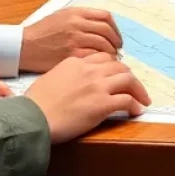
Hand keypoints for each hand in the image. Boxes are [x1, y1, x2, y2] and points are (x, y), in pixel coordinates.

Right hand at [20, 7, 122, 73]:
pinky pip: (94, 57)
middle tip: (117, 50)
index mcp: (76, 13)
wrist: (24, 47)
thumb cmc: (42, 32)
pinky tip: (100, 66)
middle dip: (116, 41)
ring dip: (111, 53)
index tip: (116, 37)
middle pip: (107, 31)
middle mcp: (77, 24)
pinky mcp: (71, 55)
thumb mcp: (61, 16)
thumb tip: (103, 26)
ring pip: (103, 45)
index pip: (105, 17)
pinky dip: (100, 61)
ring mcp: (74, 40)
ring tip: (110, 59)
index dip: (115, 28)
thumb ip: (82, 17)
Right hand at [26, 52, 150, 142]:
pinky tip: (136, 111)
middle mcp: (89, 70)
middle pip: (119, 67)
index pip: (103, 58)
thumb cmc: (35, 102)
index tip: (117, 74)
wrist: (32, 117)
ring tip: (142, 99)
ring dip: (138, 90)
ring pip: (128, 80)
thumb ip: (66, 74)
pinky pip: (127, 100)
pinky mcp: (102, 104)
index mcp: (75, 61)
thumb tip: (74, 81)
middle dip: (129, 77)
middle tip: (134, 86)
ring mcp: (97, 86)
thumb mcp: (50, 77)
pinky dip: (135, 105)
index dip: (114, 66)